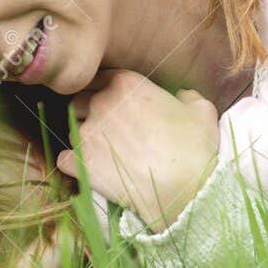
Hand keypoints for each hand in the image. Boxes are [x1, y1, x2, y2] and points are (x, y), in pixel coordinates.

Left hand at [57, 70, 220, 232]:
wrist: (184, 190)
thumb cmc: (195, 147)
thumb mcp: (203, 110)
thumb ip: (187, 95)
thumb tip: (181, 95)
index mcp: (127, 83)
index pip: (101, 77)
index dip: (106, 89)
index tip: (116, 103)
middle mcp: (101, 102)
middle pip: (80, 100)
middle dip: (89, 110)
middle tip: (108, 127)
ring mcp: (87, 132)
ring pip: (72, 127)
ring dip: (84, 135)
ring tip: (103, 150)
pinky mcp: (80, 162)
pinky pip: (65, 158)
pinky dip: (74, 163)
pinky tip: (91, 169)